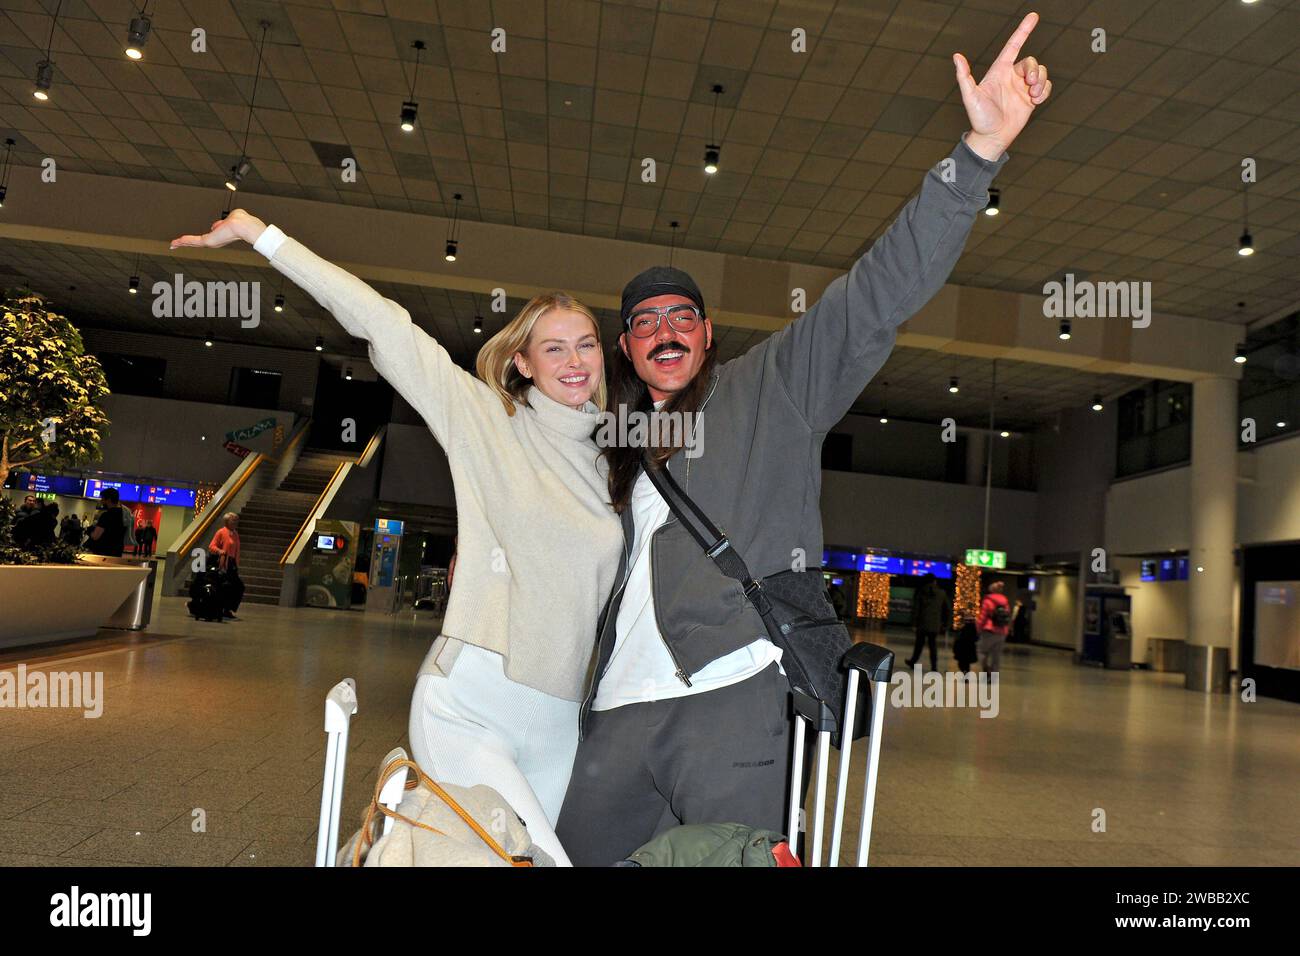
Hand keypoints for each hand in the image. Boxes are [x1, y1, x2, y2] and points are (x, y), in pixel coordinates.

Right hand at [170, 208, 267, 249]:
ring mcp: (211, 242)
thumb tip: (218, 225)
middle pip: (196, 242)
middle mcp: (215, 240)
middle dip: (185, 243)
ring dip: (182, 243)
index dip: (197, 238)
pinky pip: (193, 241)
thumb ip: (222, 222)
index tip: (189, 240)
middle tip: (175, 245)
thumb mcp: (229, 219)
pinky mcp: (208, 241)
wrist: (244, 226)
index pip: (205, 237)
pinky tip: (175, 243)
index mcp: (220, 235)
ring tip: (173, 244)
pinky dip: (183, 242)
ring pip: (193, 242)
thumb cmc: (242, 221)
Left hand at [954, 12, 1051, 160]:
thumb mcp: (970, 96)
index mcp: (999, 71)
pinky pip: (1046, 86)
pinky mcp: (1031, 98)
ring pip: (1040, 72)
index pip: (1013, 46)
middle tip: (1029, 85)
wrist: (992, 137)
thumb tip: (956, 56)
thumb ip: (964, 76)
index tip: (1033, 16)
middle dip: (1033, 70)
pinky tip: (1036, 101)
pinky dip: (1045, 91)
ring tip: (1033, 95)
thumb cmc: (979, 118)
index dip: (1023, 30)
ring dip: (1040, 82)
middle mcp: (1011, 76)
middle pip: (1030, 61)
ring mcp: (1022, 87)